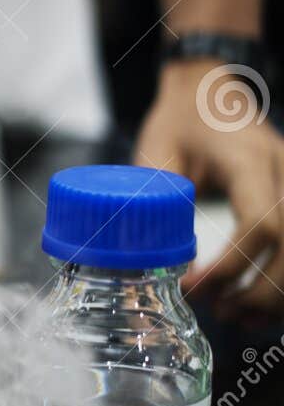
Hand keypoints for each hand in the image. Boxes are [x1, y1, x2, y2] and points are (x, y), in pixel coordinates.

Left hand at [134, 58, 283, 315]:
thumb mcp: (155, 151)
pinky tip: (258, 307)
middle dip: (258, 289)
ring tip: (236, 317)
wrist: (211, 89)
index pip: (261, 220)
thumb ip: (154, 198)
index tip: (194, 287)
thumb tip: (136, 256)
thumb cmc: (180, 119)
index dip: (233, 263)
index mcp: (249, 158)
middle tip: (217, 310)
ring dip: (276, 294)